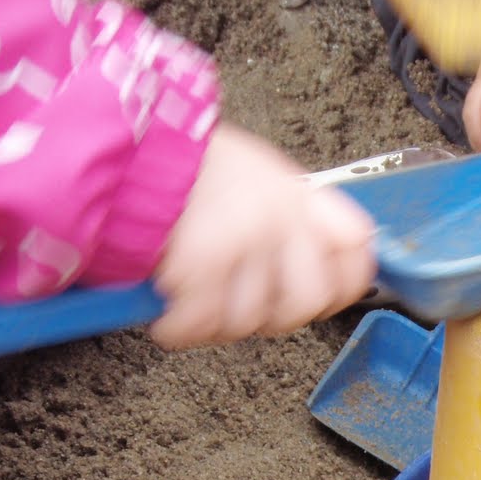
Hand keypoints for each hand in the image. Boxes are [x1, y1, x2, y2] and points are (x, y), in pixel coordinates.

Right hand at [151, 123, 376, 348]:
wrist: (124, 150)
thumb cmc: (186, 173)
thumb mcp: (254, 178)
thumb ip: (292, 220)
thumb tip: (316, 269)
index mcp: (298, 193)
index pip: (356, 247)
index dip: (342, 284)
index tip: (320, 297)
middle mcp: (281, 213)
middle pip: (307, 301)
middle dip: (272, 318)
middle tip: (240, 306)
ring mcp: (246, 237)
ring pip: (250, 320)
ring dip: (216, 324)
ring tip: (194, 301)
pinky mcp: (202, 262)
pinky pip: (202, 323)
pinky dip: (180, 329)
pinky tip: (170, 316)